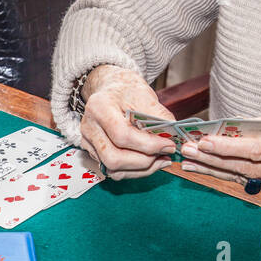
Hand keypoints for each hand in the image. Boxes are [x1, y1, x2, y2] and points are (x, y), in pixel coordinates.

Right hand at [76, 65, 176, 179]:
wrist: (112, 90)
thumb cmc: (127, 91)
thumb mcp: (146, 95)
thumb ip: (159, 117)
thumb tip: (172, 138)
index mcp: (99, 108)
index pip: (122, 135)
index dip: (148, 145)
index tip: (168, 145)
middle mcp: (89, 127)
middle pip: (113, 158)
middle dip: (144, 162)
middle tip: (165, 154)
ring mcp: (88, 142)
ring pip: (113, 169)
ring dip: (141, 169)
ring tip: (160, 159)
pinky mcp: (93, 152)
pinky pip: (113, 171)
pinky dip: (135, 170)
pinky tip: (150, 161)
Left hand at [180, 109, 260, 194]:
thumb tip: (231, 125)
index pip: (258, 150)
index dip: (230, 148)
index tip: (205, 141)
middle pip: (244, 168)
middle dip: (212, 159)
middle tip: (187, 150)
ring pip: (242, 178)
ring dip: (212, 170)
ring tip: (188, 161)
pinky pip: (247, 183)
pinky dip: (225, 175)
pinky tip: (204, 168)